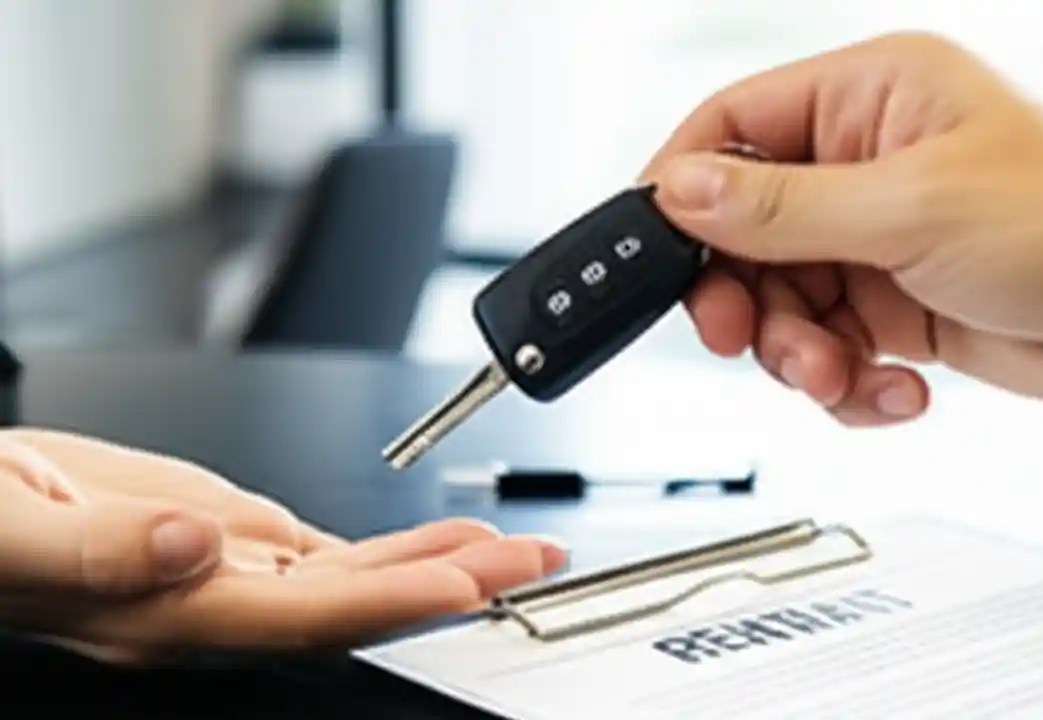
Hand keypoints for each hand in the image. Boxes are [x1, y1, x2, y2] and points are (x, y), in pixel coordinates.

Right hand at [0, 428, 565, 663]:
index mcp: (166, 610)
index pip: (304, 617)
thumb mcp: (9, 529)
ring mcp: (227, 577)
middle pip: (355, 604)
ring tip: (513, 552)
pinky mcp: (227, 545)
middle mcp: (212, 603)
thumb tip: (193, 546)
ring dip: (438, 565)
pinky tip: (436, 548)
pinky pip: (326, 556)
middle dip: (451, 585)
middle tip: (534, 563)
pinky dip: (390, 549)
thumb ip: (102, 546)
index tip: (466, 586)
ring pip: (354, 579)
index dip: (390, 604)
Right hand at [641, 32, 1042, 421]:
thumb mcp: (912, 208)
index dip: (684, 183)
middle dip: (743, 294)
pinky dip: (846, 381)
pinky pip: (827, 346)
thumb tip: (679, 192)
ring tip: (840, 372)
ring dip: (798, 352)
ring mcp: (877, 237)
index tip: (655, 246)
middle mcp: (865, 162)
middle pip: (744, 227)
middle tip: (746, 336)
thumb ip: (782, 208)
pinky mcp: (894, 305)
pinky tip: (893, 388)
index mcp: (870, 96)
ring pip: (780, 300)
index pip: (734, 123)